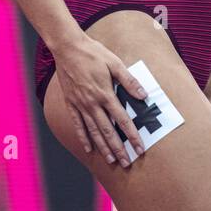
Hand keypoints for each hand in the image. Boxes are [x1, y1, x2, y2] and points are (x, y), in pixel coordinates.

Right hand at [56, 36, 148, 168]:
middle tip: (126, 163)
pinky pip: (78, 124)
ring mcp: (80, 104)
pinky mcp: (71, 103)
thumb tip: (143, 95)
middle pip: (108, 131)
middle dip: (118, 148)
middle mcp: (92, 103)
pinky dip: (83, 137)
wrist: (68, 48)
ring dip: (103, 147)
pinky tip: (88, 148)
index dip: (132, 136)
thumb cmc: (93, 53)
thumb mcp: (115, 63)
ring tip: (110, 160)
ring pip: (93, 131)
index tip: (139, 148)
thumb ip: (129, 81)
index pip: (122, 120)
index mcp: (105, 94)